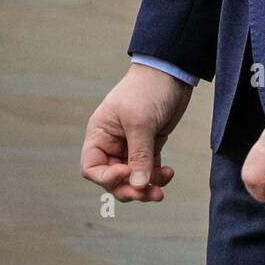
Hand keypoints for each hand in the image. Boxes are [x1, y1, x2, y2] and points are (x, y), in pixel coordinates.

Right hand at [80, 64, 193, 202]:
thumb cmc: (148, 90)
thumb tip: (137, 185)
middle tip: (149, 193)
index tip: (127, 173)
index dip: (107, 178)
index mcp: (100, 134)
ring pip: (133, 177)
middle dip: (130, 188)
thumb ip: (138, 156)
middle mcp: (112, 143)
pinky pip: (148, 169)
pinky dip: (156, 176)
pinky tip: (169, 173)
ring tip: (161, 190)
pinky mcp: (149, 144)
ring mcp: (131, 145)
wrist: (172, 71)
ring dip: (145, 186)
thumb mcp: (140, 123)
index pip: (92, 168)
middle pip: (114, 178)